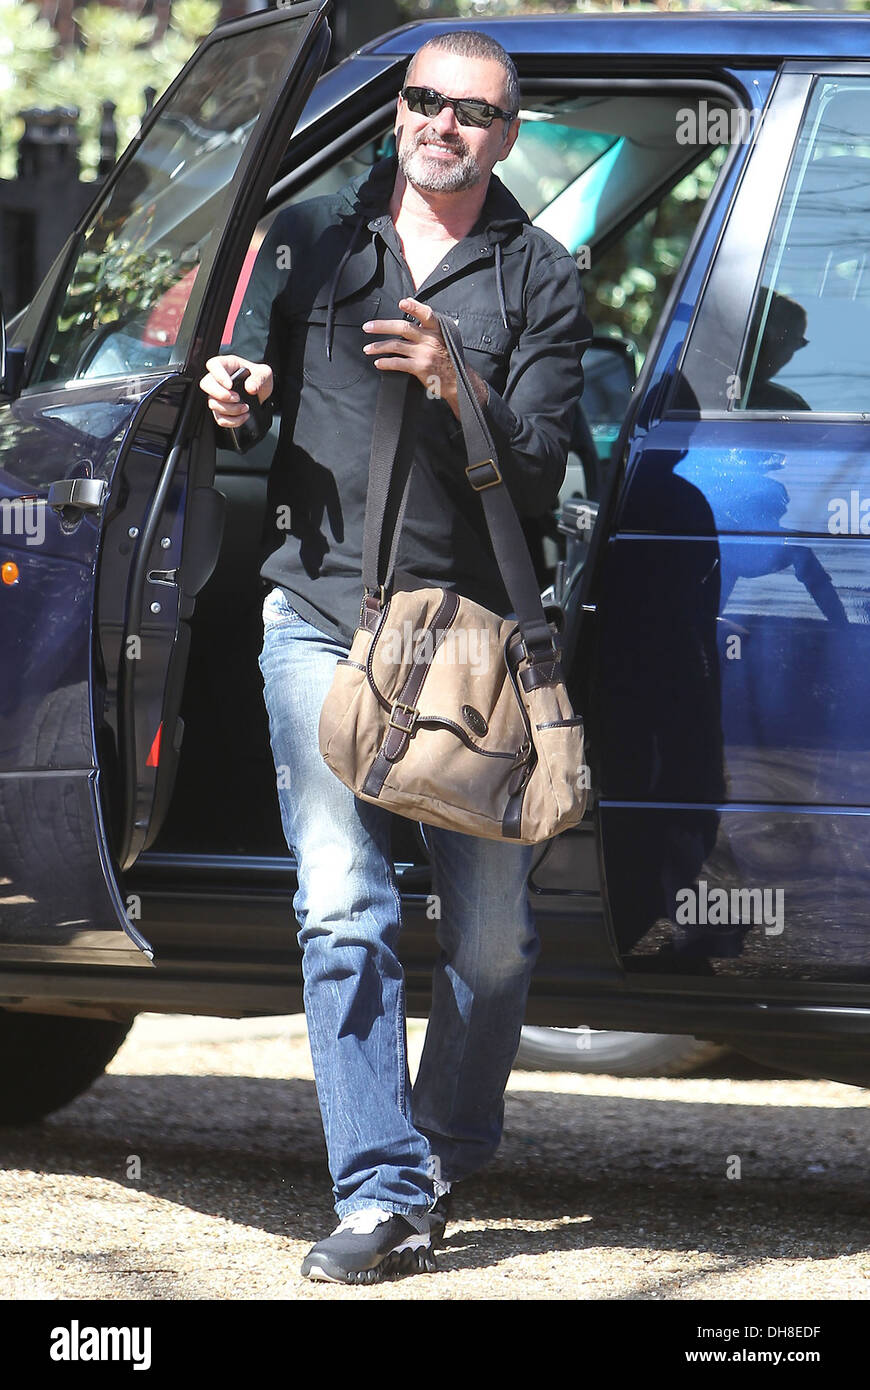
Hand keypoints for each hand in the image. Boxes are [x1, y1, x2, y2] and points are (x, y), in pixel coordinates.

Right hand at [200, 354, 273, 428]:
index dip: (218, 375)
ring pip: (213, 404)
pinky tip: (244, 416)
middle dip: (221, 395)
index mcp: (227, 365)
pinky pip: (220, 419)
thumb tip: (250, 388)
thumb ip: (259, 378)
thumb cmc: (259, 378)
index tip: (230, 385)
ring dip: (231, 409)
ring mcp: (217, 396)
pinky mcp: (221, 410)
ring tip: (245, 407)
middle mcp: (218, 379)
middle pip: (206, 385)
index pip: (213, 365)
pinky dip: (233, 421)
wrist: (261, 393)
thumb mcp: (264, 373)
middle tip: (237, 398)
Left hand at [362, 297, 487, 418]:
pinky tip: (378, 363)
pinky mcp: (420, 368)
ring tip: (367, 349)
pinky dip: (386, 363)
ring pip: (396, 346)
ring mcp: (424, 354)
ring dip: (378, 347)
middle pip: (403, 328)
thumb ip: (427, 329)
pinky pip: (398, 363)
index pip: (426, 314)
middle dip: (382, 326)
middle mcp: (430, 340)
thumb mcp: (443, 339)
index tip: (402, 302)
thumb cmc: (447, 359)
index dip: (414, 307)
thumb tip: (411, 315)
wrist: (457, 381)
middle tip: (367, 327)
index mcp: (436, 330)